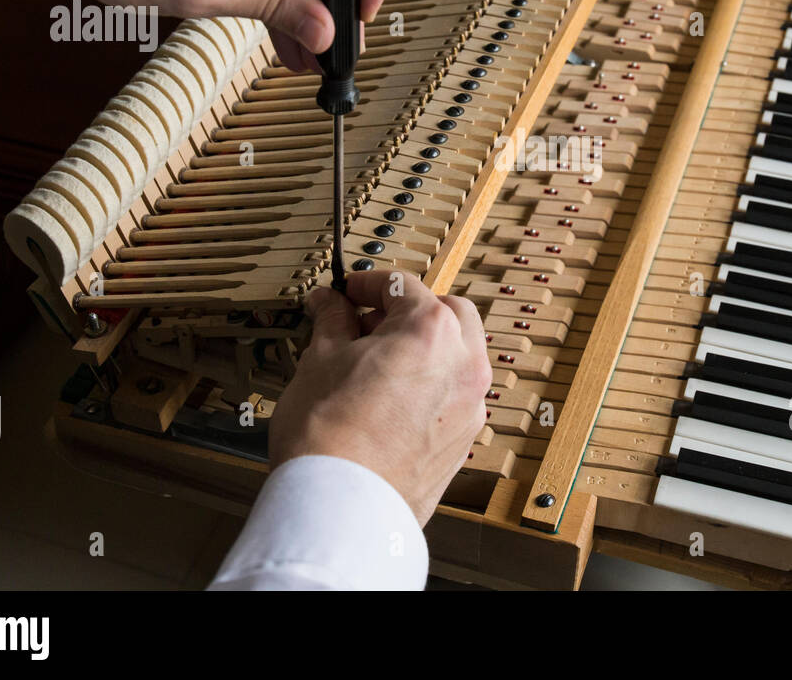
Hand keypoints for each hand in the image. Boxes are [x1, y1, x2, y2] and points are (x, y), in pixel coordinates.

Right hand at [269, 270, 492, 525]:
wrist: (340, 507)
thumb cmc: (330, 436)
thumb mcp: (320, 358)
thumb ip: (332, 321)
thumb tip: (330, 304)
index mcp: (432, 331)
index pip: (402, 285)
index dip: (366, 284)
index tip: (346, 292)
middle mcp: (463, 363)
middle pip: (447, 313)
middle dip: (410, 310)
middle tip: (366, 322)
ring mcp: (470, 404)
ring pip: (458, 355)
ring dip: (425, 347)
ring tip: (375, 362)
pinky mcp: (464, 439)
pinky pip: (455, 394)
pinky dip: (431, 384)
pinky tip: (391, 399)